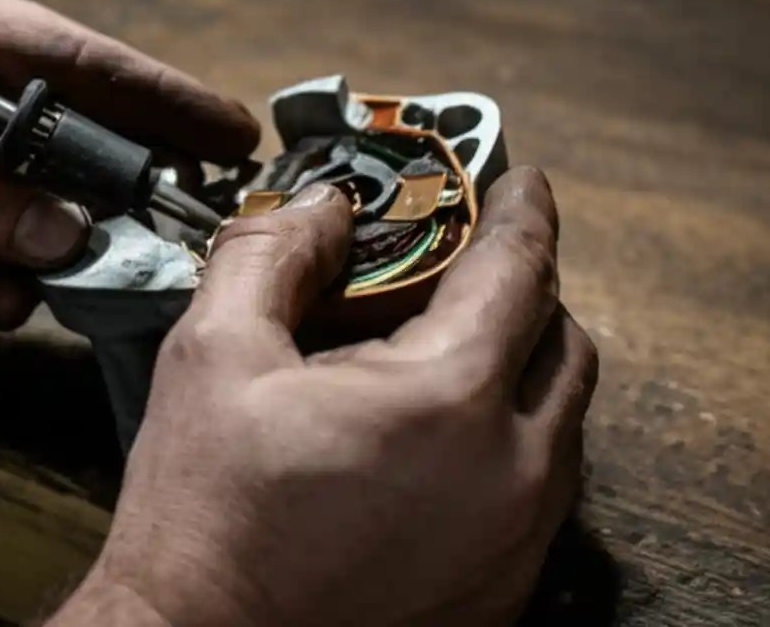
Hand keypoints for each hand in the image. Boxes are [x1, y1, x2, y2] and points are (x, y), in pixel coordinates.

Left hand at [0, 0, 257, 328]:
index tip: (228, 130)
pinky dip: (4, 261)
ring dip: (58, 236)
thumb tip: (66, 240)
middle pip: (70, 122)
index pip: (77, 55)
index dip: (160, 94)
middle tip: (186, 216)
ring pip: (33, 183)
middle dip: (123, 176)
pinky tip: (6, 296)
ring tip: (80, 278)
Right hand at [50, 168, 597, 626]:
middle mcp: (511, 473)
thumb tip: (325, 205)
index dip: (524, 212)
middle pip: (564, 343)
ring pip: (563, 420)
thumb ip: (274, 254)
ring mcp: (517, 542)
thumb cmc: (205, 511)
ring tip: (439, 354)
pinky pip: (541, 488)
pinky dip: (510, 440)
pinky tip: (436, 441)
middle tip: (461, 268)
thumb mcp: (215, 353)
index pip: (521, 272)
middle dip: (523, 290)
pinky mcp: (502, 591)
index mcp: (448, 400)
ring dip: (520, 368)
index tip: (520, 183)